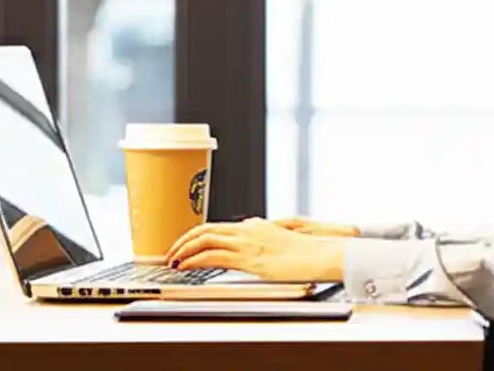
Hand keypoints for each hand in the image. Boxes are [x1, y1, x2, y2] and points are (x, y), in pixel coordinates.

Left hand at [166, 217, 346, 281]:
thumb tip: (258, 243)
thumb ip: (267, 240)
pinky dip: (193, 259)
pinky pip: (212, 255)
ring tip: (172, 261)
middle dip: (184, 240)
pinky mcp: (248, 257)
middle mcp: (248, 229)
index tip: (187, 246)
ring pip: (204, 238)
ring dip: (183, 249)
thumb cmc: (309, 252)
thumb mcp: (284, 242)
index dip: (198, 236)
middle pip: (205, 228)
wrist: (322, 254)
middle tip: (171, 253)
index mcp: (256, 226)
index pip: (219, 227)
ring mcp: (247, 242)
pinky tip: (186, 266)